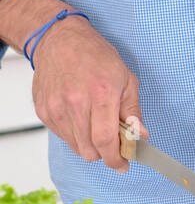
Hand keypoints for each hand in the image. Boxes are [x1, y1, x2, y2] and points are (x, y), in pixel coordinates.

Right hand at [31, 16, 148, 171]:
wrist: (60, 40)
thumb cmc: (95, 55)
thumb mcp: (125, 78)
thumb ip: (133, 111)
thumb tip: (140, 136)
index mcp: (101, 94)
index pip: (106, 141)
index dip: (115, 159)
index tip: (123, 164)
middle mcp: (75, 103)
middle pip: (90, 150)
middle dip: (105, 154)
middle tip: (113, 143)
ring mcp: (56, 108)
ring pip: (76, 147)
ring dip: (90, 145)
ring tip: (96, 125)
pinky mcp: (44, 111)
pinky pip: (63, 136)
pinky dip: (75, 135)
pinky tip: (81, 117)